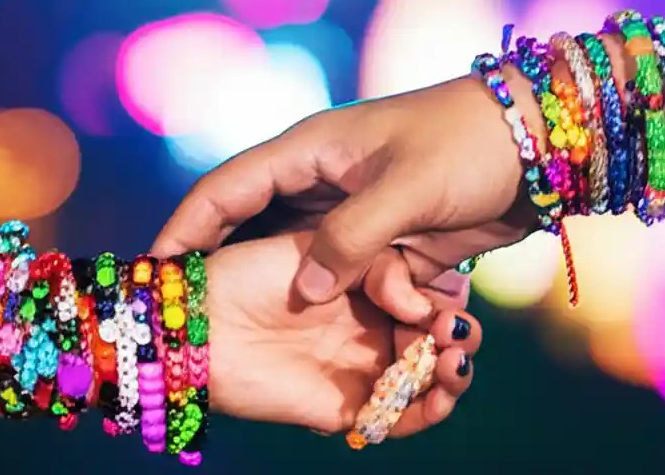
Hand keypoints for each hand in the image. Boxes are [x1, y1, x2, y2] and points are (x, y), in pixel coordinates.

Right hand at [152, 74, 538, 308]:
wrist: (538, 141)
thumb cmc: (468, 146)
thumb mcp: (407, 189)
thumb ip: (352, 238)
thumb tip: (307, 290)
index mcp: (311, 149)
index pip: (228, 187)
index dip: (186, 226)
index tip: (154, 270)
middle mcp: (322, 180)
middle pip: (255, 229)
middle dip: (232, 271)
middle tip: (199, 319)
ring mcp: (354, 210)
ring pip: (305, 260)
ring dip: (298, 294)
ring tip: (255, 334)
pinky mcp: (386, 236)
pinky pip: (348, 275)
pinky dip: (344, 299)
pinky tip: (328, 328)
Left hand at [206, 229, 482, 435]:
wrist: (205, 323)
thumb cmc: (254, 273)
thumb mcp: (325, 246)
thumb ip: (379, 267)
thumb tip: (420, 304)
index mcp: (372, 288)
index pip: (430, 299)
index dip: (449, 303)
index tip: (453, 300)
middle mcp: (374, 330)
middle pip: (438, 343)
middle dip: (459, 340)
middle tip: (455, 334)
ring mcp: (363, 370)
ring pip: (427, 383)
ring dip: (451, 377)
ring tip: (450, 363)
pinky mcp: (347, 408)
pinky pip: (396, 418)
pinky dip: (424, 413)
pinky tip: (435, 396)